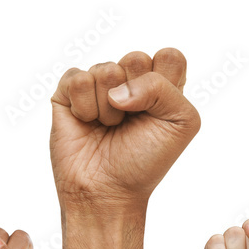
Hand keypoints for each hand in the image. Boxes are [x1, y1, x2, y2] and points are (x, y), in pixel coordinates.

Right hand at [50, 48, 200, 210]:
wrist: (107, 192)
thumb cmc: (144, 161)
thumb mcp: (180, 123)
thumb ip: (163, 88)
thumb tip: (116, 89)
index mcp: (161, 87)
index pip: (170, 56)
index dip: (165, 81)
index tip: (158, 112)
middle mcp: (130, 82)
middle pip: (136, 58)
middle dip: (136, 95)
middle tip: (130, 122)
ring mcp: (98, 86)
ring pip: (105, 69)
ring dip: (109, 109)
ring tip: (108, 128)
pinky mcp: (68, 93)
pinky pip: (77, 79)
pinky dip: (84, 107)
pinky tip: (87, 124)